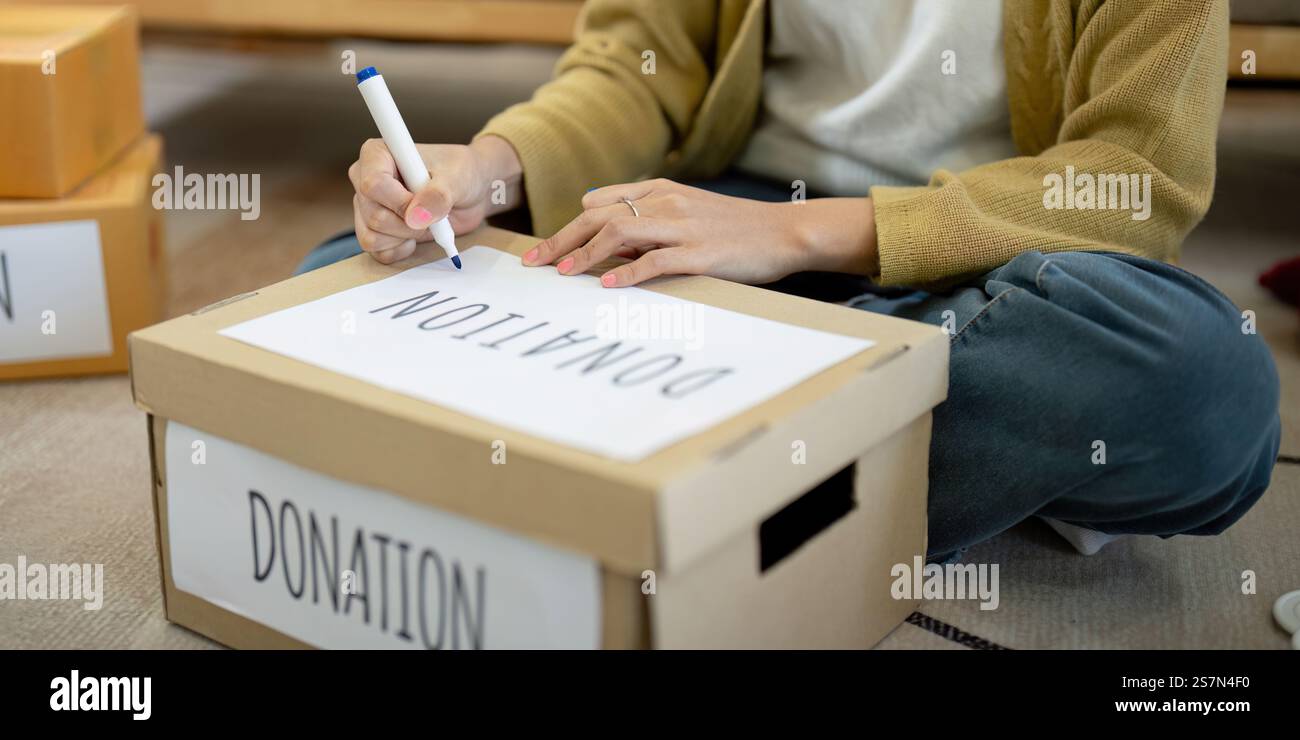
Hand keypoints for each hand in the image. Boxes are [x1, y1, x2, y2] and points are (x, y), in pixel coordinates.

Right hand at [348, 135, 521, 263]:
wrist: (471, 191)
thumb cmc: (461, 172)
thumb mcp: (456, 179)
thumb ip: (437, 195)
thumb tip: (415, 217)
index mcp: (378, 154)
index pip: (373, 184)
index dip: (400, 203)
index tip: (426, 206)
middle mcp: (365, 178)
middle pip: (374, 215)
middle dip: (408, 224)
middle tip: (433, 215)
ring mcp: (366, 206)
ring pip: (371, 237)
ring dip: (404, 238)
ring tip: (425, 223)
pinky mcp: (373, 228)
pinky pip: (377, 252)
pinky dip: (400, 250)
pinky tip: (415, 236)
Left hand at [522, 178, 878, 286]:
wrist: (784, 232)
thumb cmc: (734, 227)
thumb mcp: (685, 208)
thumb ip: (643, 211)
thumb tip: (596, 217)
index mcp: (661, 191)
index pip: (599, 203)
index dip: (566, 227)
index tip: (542, 251)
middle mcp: (666, 203)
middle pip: (599, 216)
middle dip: (561, 240)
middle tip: (534, 263)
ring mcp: (683, 227)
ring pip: (620, 232)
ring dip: (585, 253)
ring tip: (562, 273)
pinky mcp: (700, 253)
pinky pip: (654, 261)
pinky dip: (626, 272)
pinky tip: (606, 284)